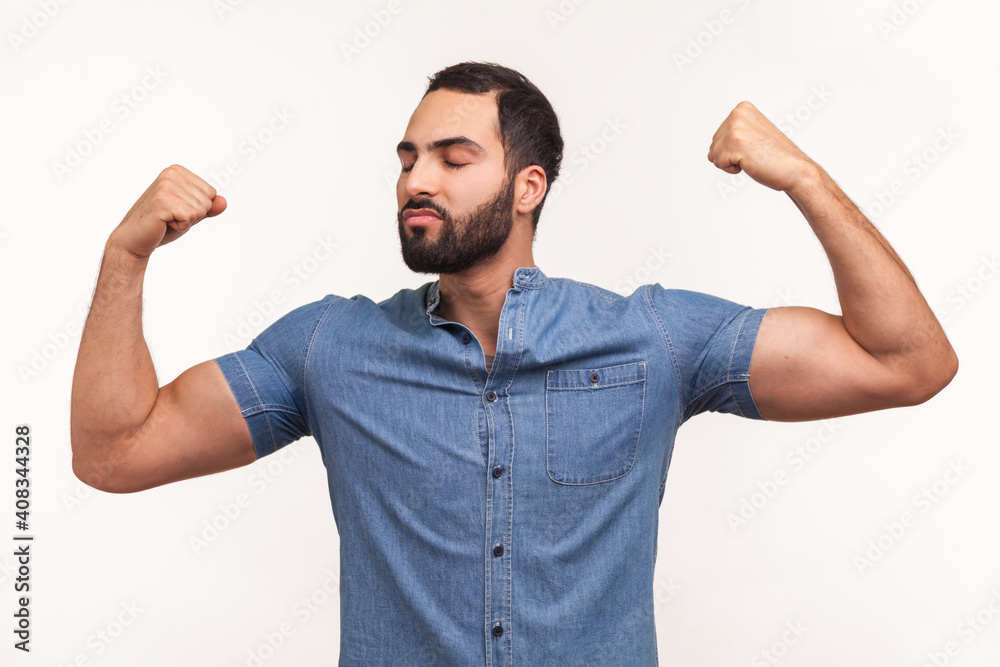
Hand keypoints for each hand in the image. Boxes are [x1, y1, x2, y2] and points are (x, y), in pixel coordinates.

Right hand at [108, 164, 226, 258]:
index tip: (177, 210)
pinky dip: (180, 227)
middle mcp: (171, 174)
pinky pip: (190, 217)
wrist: (135, 239)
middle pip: (208, 201)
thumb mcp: (191, 214)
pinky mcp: (162, 200)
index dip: (198, 208)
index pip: (211, 193)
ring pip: (200, 210)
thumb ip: (209, 207)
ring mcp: (166, 186)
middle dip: (193, 215)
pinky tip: (164, 223)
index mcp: (177, 172)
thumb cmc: (162, 225)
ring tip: (166, 219)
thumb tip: (224, 202)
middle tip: (171, 217)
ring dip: (186, 221)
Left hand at [707, 101, 817, 192]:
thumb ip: (734, 131)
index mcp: (742, 109)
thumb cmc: (775, 156)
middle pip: (713, 145)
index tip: (754, 146)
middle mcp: (737, 114)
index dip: (733, 149)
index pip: (718, 136)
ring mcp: (736, 127)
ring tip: (753, 157)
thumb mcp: (752, 133)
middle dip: (730, 156)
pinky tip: (750, 163)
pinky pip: (718, 163)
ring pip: (713, 155)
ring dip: (731, 163)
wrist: (795, 169)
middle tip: (754, 154)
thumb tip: (713, 145)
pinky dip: (732, 170)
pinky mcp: (735, 142)